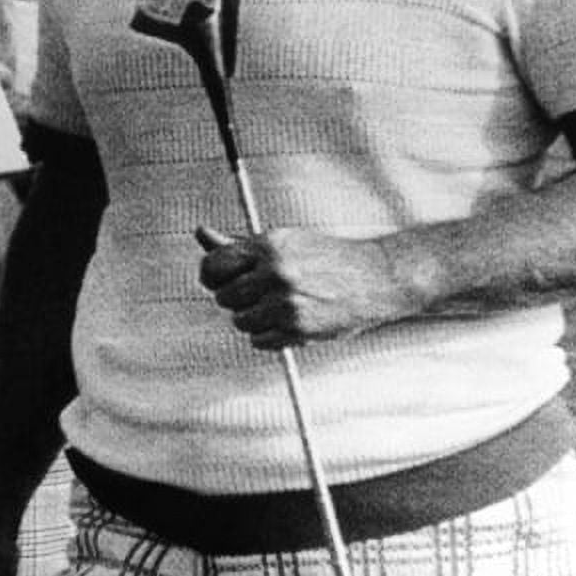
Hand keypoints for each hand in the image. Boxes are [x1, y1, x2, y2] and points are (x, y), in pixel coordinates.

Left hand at [195, 223, 395, 349]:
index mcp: (269, 246)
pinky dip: (270, 336)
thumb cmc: (326, 258)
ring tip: (283, 305)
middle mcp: (275, 273)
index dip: (213, 276)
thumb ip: (239, 245)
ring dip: (256, 318)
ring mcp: (286, 303)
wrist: (374, 278)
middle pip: (224, 298)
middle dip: (239, 298)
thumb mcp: (283, 243)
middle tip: (264, 292)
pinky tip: (291, 321)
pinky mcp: (297, 329)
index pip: (214, 266)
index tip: (222, 280)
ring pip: (241, 322)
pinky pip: (259, 341)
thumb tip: (201, 233)